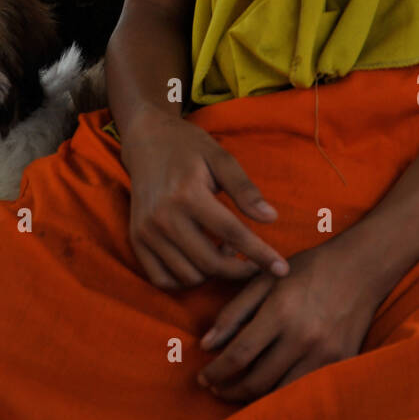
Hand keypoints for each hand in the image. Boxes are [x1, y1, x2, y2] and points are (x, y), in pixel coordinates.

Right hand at [119, 108, 290, 290]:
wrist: (145, 139)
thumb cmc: (188, 147)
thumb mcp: (221, 158)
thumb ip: (245, 189)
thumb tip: (271, 218)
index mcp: (188, 193)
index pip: (232, 233)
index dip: (260, 254)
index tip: (282, 269)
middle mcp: (163, 216)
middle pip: (210, 262)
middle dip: (239, 270)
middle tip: (253, 262)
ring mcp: (146, 231)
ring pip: (189, 275)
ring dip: (212, 273)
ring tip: (223, 250)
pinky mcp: (136, 239)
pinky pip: (163, 279)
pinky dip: (186, 280)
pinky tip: (199, 260)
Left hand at [196, 233, 384, 402]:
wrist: (360, 268)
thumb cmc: (309, 269)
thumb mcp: (265, 279)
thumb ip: (234, 311)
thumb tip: (206, 345)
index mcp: (281, 311)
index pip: (240, 354)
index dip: (217, 371)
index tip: (203, 377)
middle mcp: (303, 337)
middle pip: (257, 381)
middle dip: (230, 389)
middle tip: (215, 387)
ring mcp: (325, 354)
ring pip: (280, 393)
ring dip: (253, 397)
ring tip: (237, 390)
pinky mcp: (341, 363)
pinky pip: (304, 389)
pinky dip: (282, 393)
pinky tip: (268, 387)